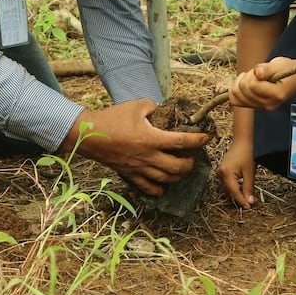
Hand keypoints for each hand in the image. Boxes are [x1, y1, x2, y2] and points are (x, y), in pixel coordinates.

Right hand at [62, 99, 208, 195]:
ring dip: (178, 176)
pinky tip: (164, 185)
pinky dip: (159, 188)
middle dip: (190, 163)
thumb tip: (164, 109)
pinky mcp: (130, 175)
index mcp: (151, 138)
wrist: (89, 135)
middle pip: (178, 167)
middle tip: (192, 157)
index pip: (181, 142)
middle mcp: (148, 156)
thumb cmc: (113, 118)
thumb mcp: (136, 106)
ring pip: (166, 179)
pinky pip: (148, 187)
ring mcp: (139, 168)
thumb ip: (154, 106)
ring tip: (182, 169)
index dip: (197, 140)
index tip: (206, 138)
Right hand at [218, 138, 257, 207]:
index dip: (242, 201)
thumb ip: (249, 188)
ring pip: (229, 188)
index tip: (249, 208)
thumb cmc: (247, 151)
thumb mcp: (249, 172)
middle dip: (240, 198)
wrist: (244, 139)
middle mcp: (220, 173)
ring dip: (238, 193)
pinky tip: (242, 189)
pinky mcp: (223, 170)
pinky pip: (229, 182)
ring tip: (248, 198)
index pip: (234, 192)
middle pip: (231, 191)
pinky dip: (236, 187)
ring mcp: (220, 171)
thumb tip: (250, 201)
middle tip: (250, 204)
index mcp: (225, 174)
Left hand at [229, 56, 295, 110]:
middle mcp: (268, 104)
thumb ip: (267, 69)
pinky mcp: (255, 106)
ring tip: (253, 78)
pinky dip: (236, 90)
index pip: (252, 85)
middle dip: (247, 77)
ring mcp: (261, 107)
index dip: (253, 74)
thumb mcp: (280, 64)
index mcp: (276, 94)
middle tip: (258, 73)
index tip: (261, 70)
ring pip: (236, 95)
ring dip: (241, 82)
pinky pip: (235, 100)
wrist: (293, 80)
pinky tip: (245, 83)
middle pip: (242, 90)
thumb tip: (258, 73)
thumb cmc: (287, 71)